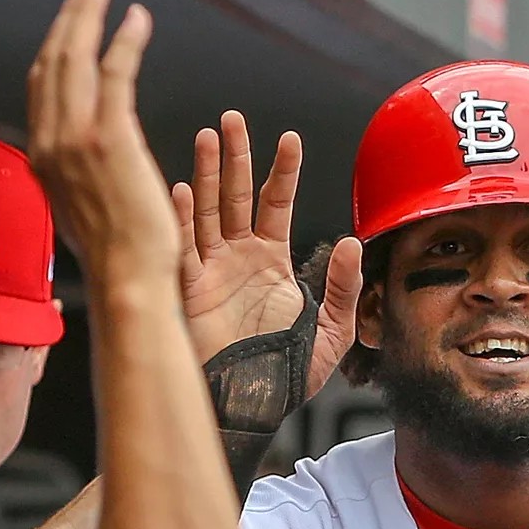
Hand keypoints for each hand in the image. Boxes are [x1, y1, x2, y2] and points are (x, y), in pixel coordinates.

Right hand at [28, 0, 181, 289]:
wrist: (125, 279)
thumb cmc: (115, 258)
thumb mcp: (76, 210)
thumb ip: (68, 175)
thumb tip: (68, 160)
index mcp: (42, 159)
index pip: (41, 87)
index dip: (55, 47)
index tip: (70, 22)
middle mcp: (50, 142)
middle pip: (51, 61)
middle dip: (68, 17)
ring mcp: (76, 138)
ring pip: (74, 58)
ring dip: (89, 14)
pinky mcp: (110, 137)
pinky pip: (112, 73)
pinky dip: (124, 40)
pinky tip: (137, 19)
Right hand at [174, 112, 363, 398]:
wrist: (249, 409)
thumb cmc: (285, 377)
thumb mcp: (331, 333)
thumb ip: (344, 288)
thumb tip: (349, 241)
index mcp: (269, 262)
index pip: (275, 203)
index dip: (282, 171)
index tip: (289, 138)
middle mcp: (235, 258)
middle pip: (233, 194)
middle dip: (234, 156)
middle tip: (233, 119)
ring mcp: (208, 269)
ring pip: (204, 210)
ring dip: (204, 173)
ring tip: (207, 137)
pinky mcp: (186, 289)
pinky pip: (181, 248)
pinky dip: (179, 219)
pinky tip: (178, 190)